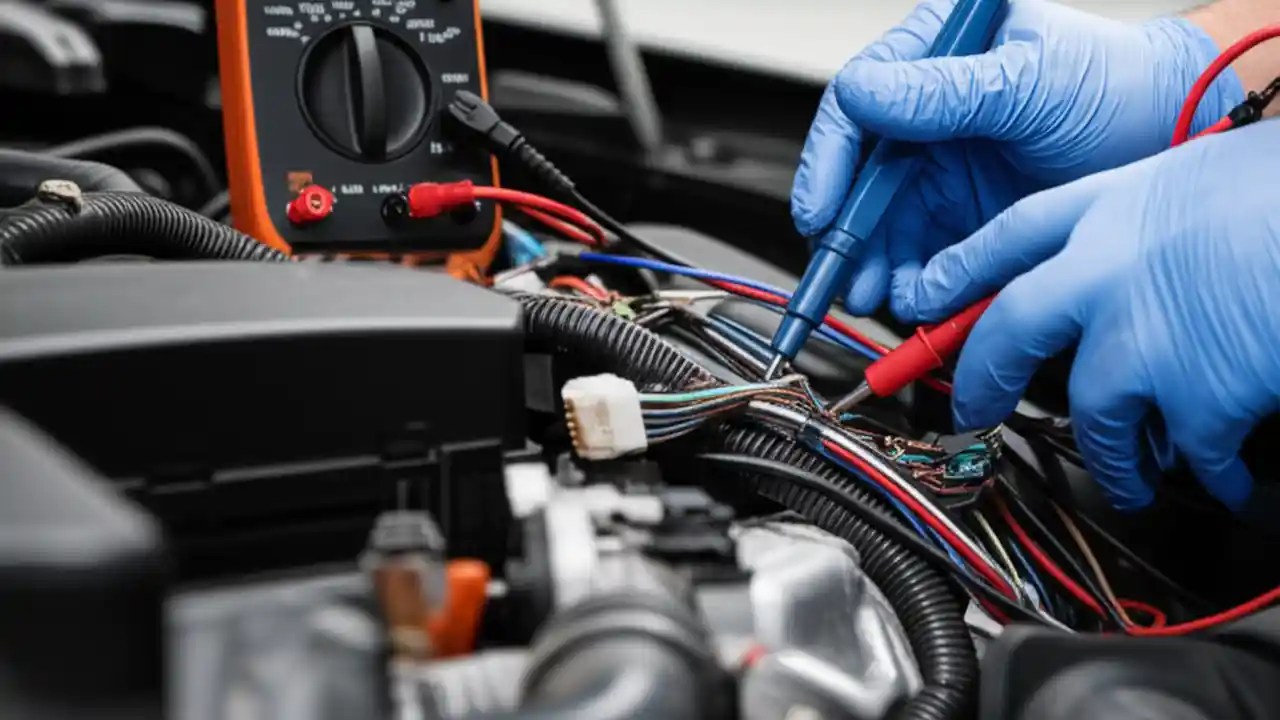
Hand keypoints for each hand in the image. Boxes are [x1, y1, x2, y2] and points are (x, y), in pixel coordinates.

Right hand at [792, 0, 1242, 319]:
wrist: (1180, 134)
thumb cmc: (1117, 84)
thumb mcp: (1028, 81)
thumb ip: (942, 92)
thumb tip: (862, 93)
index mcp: (931, 57)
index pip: (857, 109)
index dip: (830, 164)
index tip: (822, 214)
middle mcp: (926, 114)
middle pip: (861, 177)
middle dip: (849, 233)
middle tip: (843, 276)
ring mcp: (943, 169)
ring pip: (884, 224)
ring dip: (876, 264)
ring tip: (879, 295)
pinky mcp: (963, 217)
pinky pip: (922, 254)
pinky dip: (914, 280)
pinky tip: (915, 297)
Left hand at [899, 121, 1279, 512]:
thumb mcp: (1205, 172)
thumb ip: (1154, 219)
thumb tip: (1149, 253)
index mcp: (1111, 206)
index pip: (1008, 238)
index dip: (960, 272)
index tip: (928, 299)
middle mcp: (1104, 274)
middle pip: (1008, 332)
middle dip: (982, 380)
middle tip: (971, 413)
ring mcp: (1142, 341)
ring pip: (1093, 419)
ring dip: (1111, 461)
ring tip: (1125, 481)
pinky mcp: (1196, 397)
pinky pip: (1187, 456)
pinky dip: (1209, 477)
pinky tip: (1226, 482)